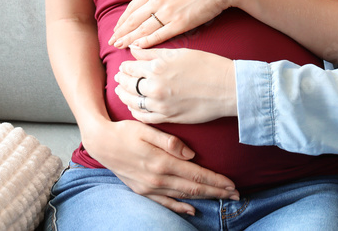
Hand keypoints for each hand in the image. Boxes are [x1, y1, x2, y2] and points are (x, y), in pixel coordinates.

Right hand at [81, 119, 238, 215]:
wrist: (101, 143)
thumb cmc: (125, 131)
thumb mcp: (147, 128)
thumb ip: (170, 142)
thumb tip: (191, 155)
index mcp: (162, 162)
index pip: (196, 175)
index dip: (216, 181)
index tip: (232, 184)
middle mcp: (157, 178)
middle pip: (194, 188)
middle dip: (217, 192)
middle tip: (236, 195)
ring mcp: (149, 187)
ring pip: (183, 196)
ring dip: (204, 198)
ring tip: (222, 199)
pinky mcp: (142, 191)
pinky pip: (165, 203)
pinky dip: (180, 207)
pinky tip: (192, 209)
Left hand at [110, 0, 241, 49]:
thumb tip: (138, 0)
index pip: (132, 8)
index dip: (122, 21)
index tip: (116, 30)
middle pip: (133, 20)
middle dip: (121, 32)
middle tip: (111, 42)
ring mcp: (168, 12)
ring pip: (142, 29)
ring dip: (129, 39)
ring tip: (120, 47)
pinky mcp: (180, 23)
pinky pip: (158, 35)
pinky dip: (146, 42)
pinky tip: (137, 48)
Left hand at [115, 46, 236, 123]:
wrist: (228, 88)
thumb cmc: (208, 65)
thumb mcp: (180, 53)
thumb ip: (153, 53)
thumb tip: (133, 49)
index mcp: (157, 68)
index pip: (130, 67)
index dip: (125, 67)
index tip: (124, 67)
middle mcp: (155, 87)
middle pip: (128, 85)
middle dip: (121, 80)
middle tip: (119, 78)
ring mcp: (161, 104)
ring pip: (132, 102)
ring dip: (124, 96)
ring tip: (121, 92)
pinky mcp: (168, 118)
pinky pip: (144, 117)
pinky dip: (135, 112)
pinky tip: (134, 107)